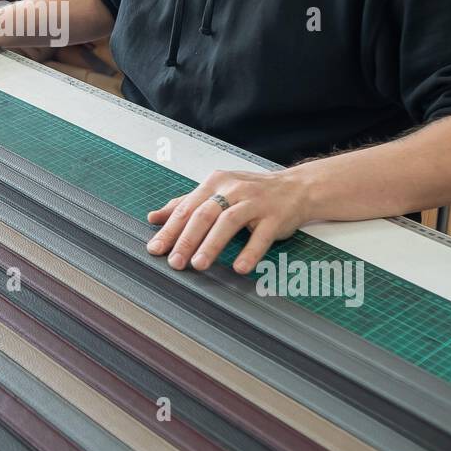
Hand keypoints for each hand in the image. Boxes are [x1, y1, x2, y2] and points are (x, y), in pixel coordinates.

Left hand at [145, 168, 314, 274]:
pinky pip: (262, 235)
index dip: (170, 229)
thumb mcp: (216, 191)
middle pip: (204, 214)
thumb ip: (186, 204)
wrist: (295, 187)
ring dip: (212, 244)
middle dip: (187, 239)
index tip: (156, 248)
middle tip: (175, 261)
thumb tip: (154, 217)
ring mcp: (255, 202)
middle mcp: (233, 189)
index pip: (187, 207)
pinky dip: (250, 251)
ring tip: (199, 264)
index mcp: (215, 182)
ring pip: (229, 221)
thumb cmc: (251, 192)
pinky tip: (240, 267)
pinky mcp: (275, 216)